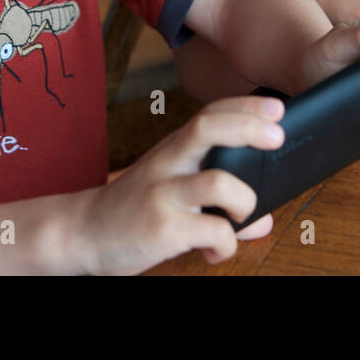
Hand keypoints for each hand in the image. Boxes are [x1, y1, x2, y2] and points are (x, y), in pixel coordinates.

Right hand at [77, 95, 285, 274]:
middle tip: (277, 137)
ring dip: (245, 201)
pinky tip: (214, 251)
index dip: (244, 108)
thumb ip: (220, 205)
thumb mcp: (173, 195)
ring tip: (241, 216)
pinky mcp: (162, 227)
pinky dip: (225, 245)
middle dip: (249, 127)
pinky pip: (213, 231)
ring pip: (219, 182)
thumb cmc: (133, 210)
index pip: (210, 115)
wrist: (82, 232)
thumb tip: (263, 221)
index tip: (277, 110)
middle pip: (209, 129)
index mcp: (173, 151)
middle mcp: (168, 164)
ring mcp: (163, 194)